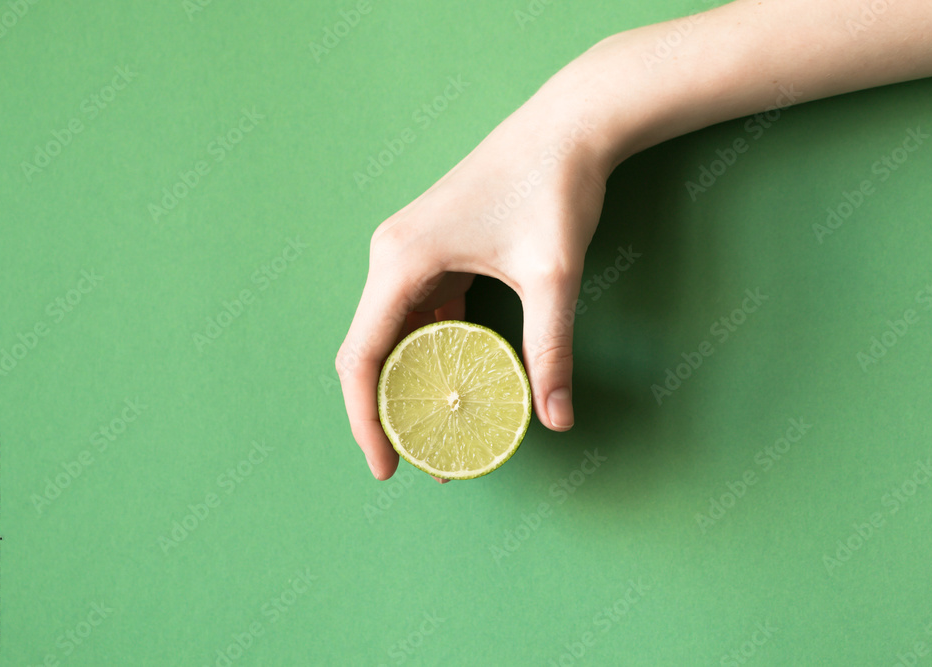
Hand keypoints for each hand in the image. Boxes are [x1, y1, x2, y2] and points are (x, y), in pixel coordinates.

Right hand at [336, 100, 609, 480]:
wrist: (568, 127)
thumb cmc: (553, 189)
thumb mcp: (552, 276)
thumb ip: (550, 349)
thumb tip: (556, 417)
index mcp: (401, 261)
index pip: (363, 357)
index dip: (366, 419)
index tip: (387, 468)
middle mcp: (393, 255)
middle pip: (371, 349)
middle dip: (389, 409)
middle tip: (422, 458)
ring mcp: (411, 251)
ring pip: (395, 333)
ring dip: (412, 382)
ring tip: (440, 430)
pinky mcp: (435, 250)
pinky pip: (421, 313)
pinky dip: (433, 352)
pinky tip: (458, 381)